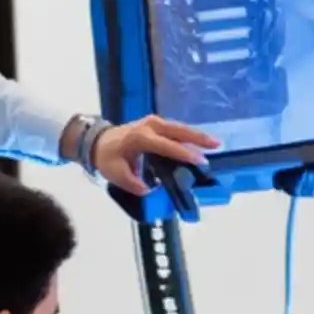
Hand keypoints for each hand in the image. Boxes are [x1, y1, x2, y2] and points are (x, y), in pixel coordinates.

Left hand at [93, 116, 219, 195]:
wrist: (96, 141)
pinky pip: (175, 129)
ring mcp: (153, 122)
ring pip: (179, 128)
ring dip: (196, 135)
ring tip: (214, 144)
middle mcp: (149, 126)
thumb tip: (149, 191)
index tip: (199, 160)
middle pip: (178, 131)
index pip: (166, 146)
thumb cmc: (107, 157)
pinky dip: (188, 135)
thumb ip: (133, 183)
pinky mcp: (155, 123)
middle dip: (198, 138)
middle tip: (216, 145)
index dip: (183, 153)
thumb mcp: (116, 173)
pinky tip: (200, 142)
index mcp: (139, 138)